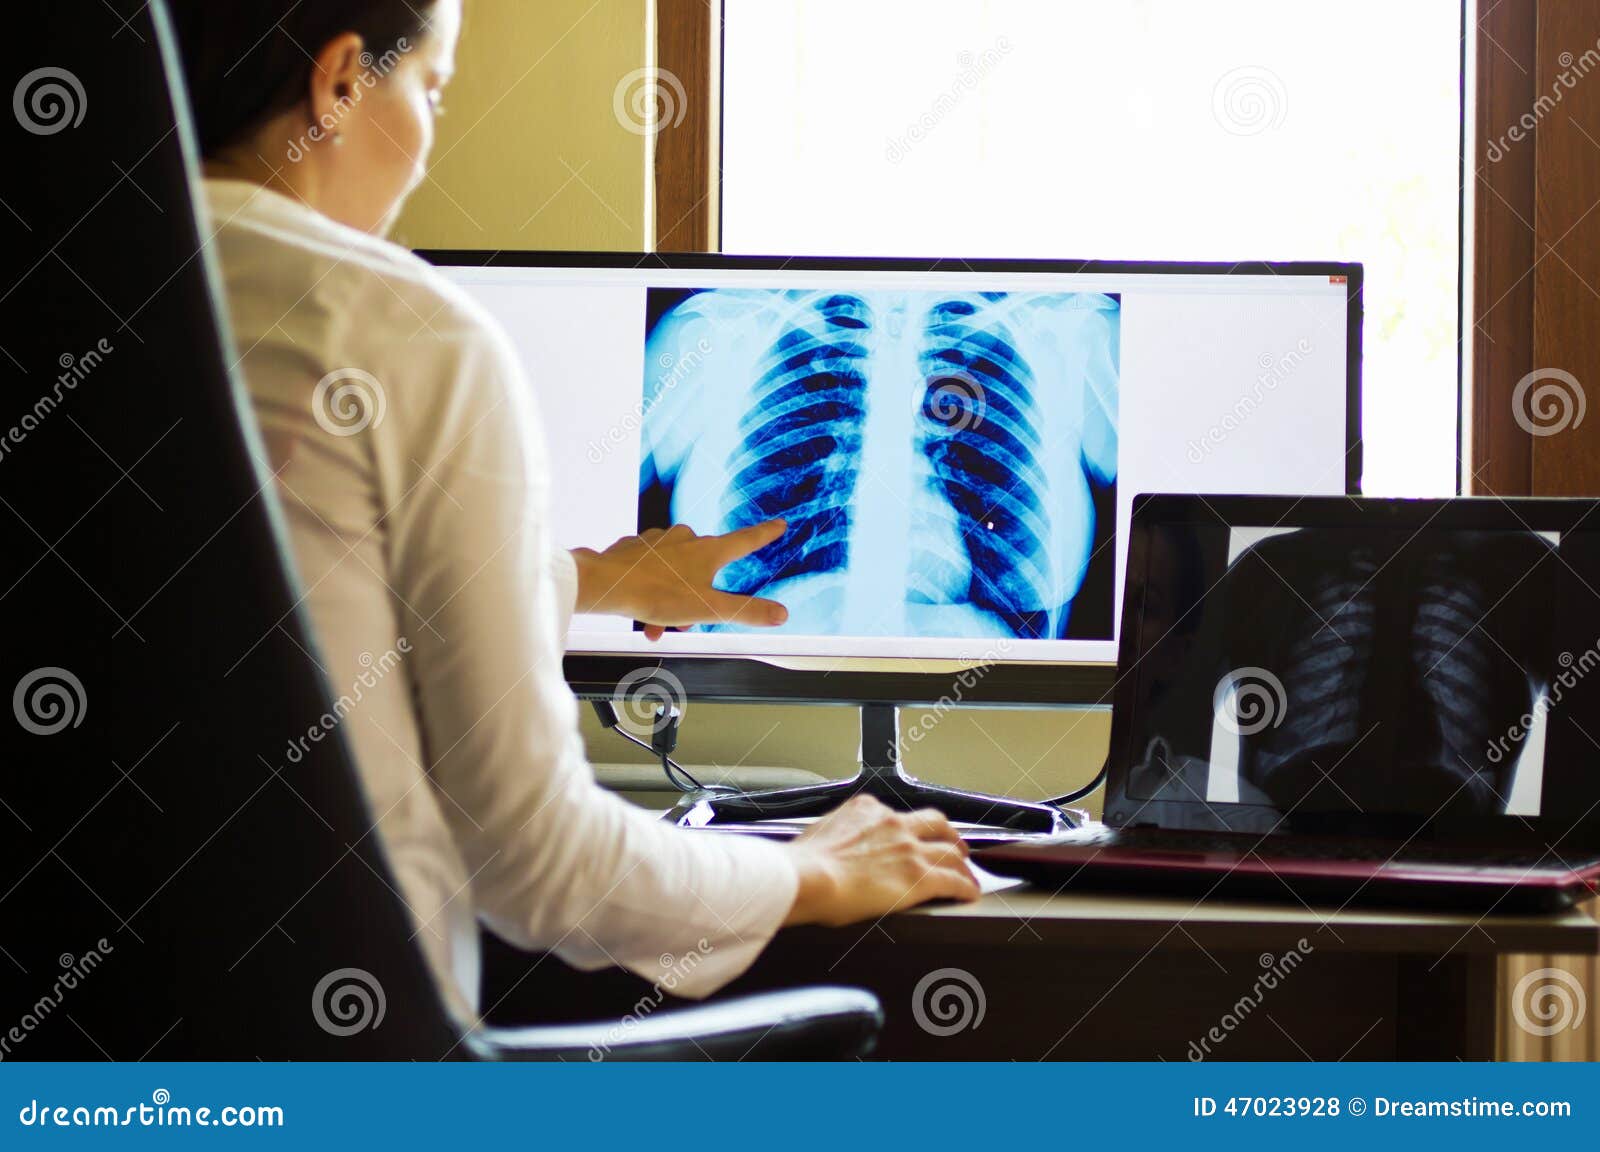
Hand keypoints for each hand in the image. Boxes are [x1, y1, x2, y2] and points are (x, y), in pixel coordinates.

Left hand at [571, 520, 788, 637]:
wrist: (606, 584)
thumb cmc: (656, 594)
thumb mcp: (708, 609)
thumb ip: (746, 611)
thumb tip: (781, 613)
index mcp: (708, 551)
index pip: (746, 540)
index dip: (765, 534)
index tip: (779, 524)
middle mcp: (685, 539)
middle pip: (705, 567)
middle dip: (699, 594)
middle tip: (686, 621)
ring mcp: (659, 541)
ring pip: (675, 572)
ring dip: (673, 598)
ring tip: (658, 624)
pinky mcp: (636, 548)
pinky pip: (652, 570)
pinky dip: (652, 590)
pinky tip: (642, 609)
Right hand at [783, 795, 980, 926]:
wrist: (807, 878)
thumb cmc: (803, 864)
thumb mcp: (819, 835)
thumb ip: (834, 837)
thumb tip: (827, 851)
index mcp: (866, 809)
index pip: (895, 814)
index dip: (908, 827)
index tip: (908, 836)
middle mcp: (893, 823)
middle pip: (934, 823)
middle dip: (947, 834)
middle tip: (953, 845)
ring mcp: (909, 848)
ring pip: (949, 851)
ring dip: (961, 863)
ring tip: (967, 873)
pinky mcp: (919, 876)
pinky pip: (954, 880)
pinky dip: (966, 886)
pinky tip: (970, 893)